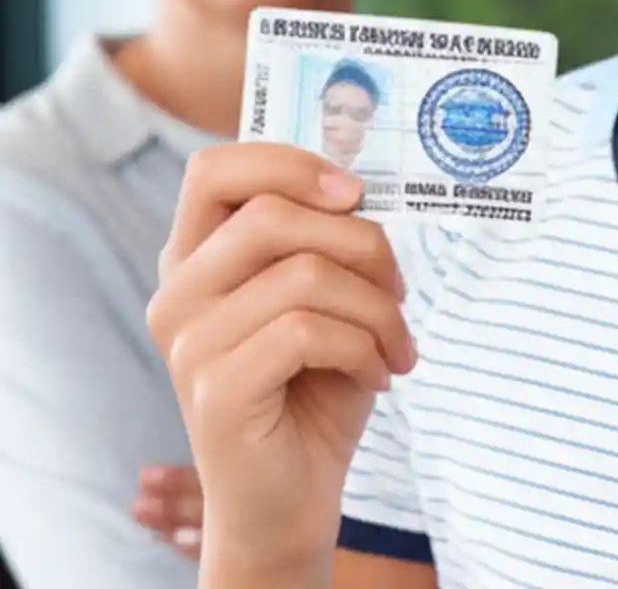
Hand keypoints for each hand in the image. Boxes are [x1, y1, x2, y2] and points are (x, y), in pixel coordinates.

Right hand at [146, 144, 416, 584]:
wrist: (289, 495)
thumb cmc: (314, 389)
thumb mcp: (326, 302)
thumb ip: (326, 244)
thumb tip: (360, 190)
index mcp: (196, 259)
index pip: (216, 169)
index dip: (290, 163)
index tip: (355, 193)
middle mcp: (178, 293)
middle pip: (274, 214)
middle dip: (363, 244)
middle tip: (399, 290)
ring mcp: (188, 341)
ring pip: (307, 275)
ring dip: (379, 310)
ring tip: (396, 346)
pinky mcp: (216, 388)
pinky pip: (308, 332)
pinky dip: (365, 350)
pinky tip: (378, 376)